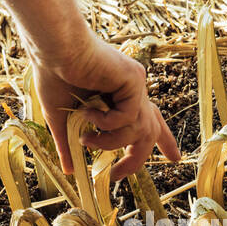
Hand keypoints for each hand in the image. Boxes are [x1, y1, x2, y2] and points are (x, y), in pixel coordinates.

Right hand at [31, 35, 180, 180]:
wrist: (53, 50)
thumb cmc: (54, 76)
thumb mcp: (61, 120)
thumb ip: (69, 145)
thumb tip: (69, 171)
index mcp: (120, 97)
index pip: (149, 121)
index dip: (163, 140)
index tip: (173, 158)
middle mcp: (132, 91)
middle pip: (150, 131)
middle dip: (138, 158)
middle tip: (117, 175)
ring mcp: (135, 85)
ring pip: (139, 130)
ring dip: (109, 143)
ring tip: (86, 139)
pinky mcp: (134, 78)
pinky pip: (129, 116)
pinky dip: (107, 122)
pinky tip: (87, 111)